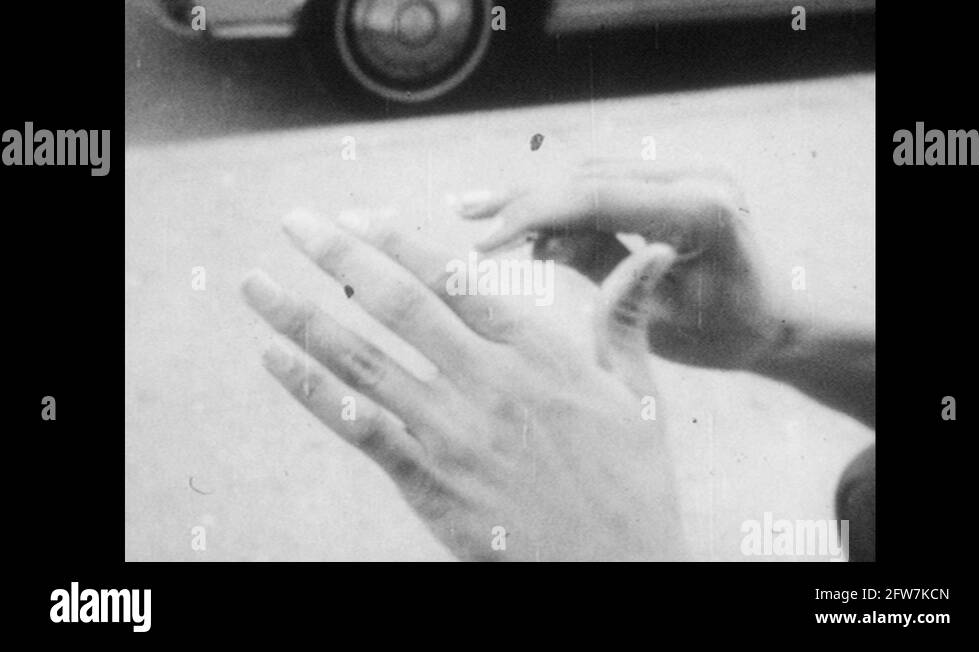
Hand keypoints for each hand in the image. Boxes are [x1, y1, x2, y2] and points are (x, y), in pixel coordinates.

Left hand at [242, 209, 686, 560]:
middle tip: (293, 221)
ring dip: (300, 318)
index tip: (356, 216)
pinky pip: (358, 430)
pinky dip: (311, 391)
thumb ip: (626, 318)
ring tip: (254, 286)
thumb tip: (652, 251)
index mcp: (540, 354)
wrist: (621, 575)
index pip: (455, 279)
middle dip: (337, 256)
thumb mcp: (641, 395)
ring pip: (362, 362)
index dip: (397, 241)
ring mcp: (454, 435)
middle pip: (397, 305)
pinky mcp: (432, 485)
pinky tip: (273, 360)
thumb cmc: (635, 484)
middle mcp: (489, 384)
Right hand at [459, 159, 785, 368]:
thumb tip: (540, 238)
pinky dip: (563, 200)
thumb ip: (602, 271)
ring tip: (479, 210)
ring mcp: (687, 171)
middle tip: (466, 212)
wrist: (771, 320)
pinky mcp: (673, 178)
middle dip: (525, 198)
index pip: (601, 198)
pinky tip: (524, 216)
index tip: (485, 238)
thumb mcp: (657, 319)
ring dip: (537, 194)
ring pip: (593, 173)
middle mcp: (696, 176)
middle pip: (591, 177)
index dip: (536, 214)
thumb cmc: (723, 335)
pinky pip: (607, 181)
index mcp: (701, 211)